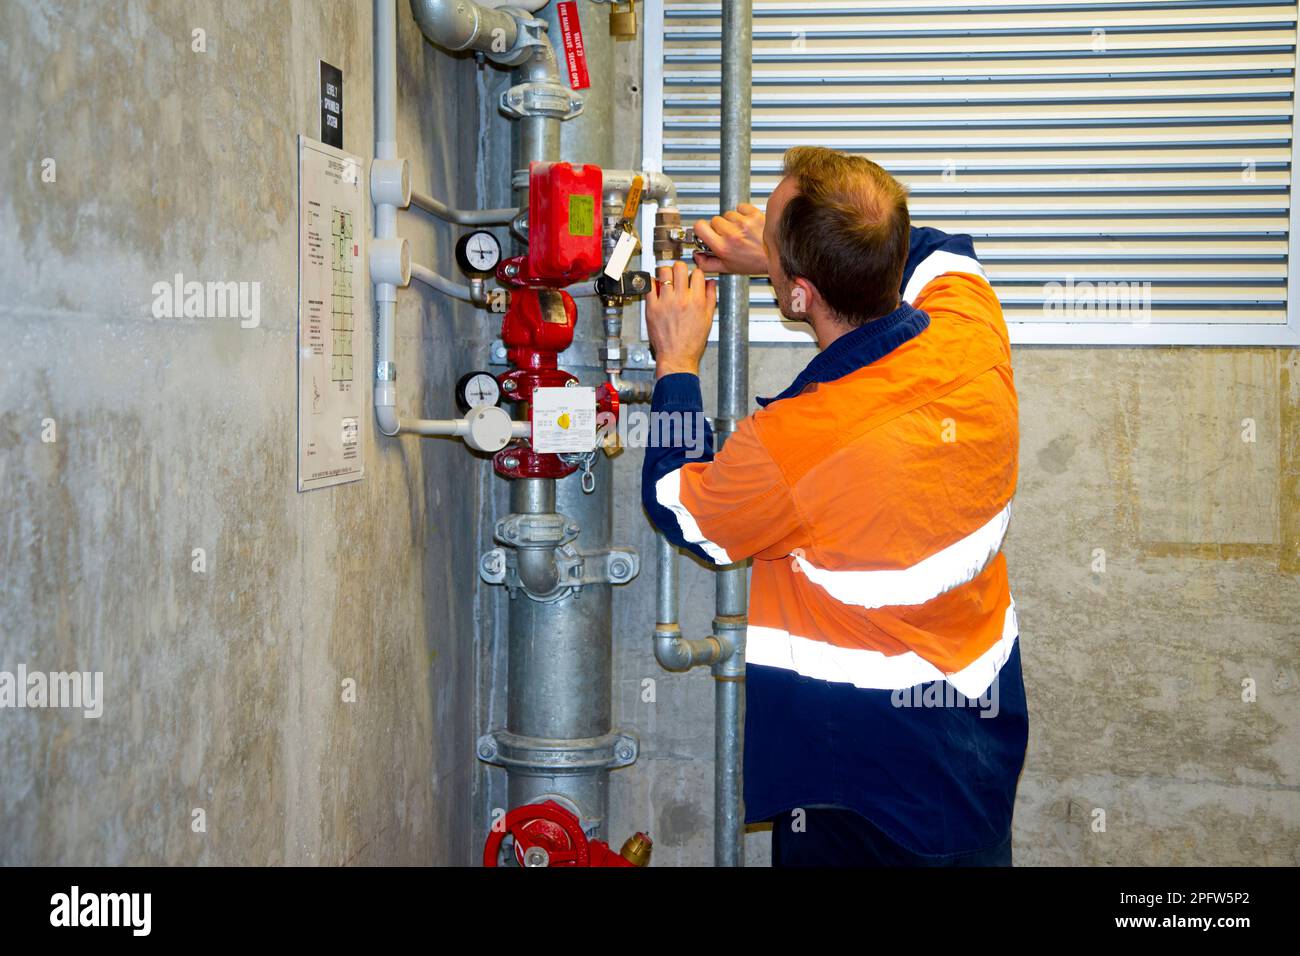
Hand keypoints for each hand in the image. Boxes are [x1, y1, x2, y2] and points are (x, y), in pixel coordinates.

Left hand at [645, 259, 716, 378]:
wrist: (677, 357)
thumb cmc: (692, 343)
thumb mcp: (708, 319)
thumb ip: (710, 298)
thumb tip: (711, 283)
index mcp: (697, 301)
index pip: (697, 273)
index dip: (695, 273)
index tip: (692, 276)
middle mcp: (681, 299)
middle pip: (680, 267)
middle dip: (680, 268)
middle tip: (678, 274)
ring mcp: (665, 303)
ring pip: (664, 273)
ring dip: (666, 273)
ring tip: (666, 279)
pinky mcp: (652, 308)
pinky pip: (649, 286)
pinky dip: (652, 283)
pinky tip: (655, 287)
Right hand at [692, 203, 766, 274]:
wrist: (776, 255)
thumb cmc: (754, 263)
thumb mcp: (728, 268)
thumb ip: (707, 264)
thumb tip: (696, 257)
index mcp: (723, 247)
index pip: (699, 227)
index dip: (700, 229)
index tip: (705, 232)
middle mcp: (732, 234)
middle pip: (714, 220)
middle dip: (719, 227)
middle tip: (727, 235)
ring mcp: (743, 223)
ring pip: (727, 214)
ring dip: (731, 221)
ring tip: (740, 231)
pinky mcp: (753, 215)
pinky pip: (740, 207)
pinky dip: (742, 213)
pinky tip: (747, 223)